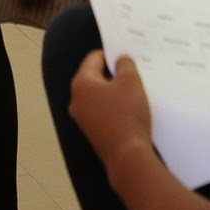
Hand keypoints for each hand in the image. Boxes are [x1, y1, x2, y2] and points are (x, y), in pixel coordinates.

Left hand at [70, 51, 154, 168]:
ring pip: (98, 95)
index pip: (93, 59)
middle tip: (132, 72)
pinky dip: (112, 106)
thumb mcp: (131, 82)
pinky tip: (128, 108)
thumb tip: (120, 59)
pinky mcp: (91, 131)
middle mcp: (76, 100)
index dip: (110, 54)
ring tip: (133, 90)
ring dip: (113, 90)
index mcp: (81, 84)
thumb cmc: (127, 115)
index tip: (125, 56)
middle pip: (94, 77)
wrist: (127, 155)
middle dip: (112, 73)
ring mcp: (82, 118)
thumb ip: (125, 64)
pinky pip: (100, 110)